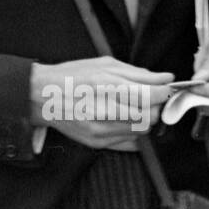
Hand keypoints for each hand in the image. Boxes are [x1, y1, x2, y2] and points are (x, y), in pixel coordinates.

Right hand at [30, 57, 173, 150]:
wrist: (41, 96)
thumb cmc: (72, 76)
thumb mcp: (104, 65)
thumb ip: (139, 73)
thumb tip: (166, 78)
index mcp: (107, 85)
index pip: (152, 95)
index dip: (165, 92)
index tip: (167, 88)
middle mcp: (104, 110)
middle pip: (151, 115)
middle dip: (156, 106)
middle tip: (150, 97)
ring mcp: (101, 130)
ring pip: (143, 130)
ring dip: (145, 119)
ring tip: (133, 107)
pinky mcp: (97, 143)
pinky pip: (130, 143)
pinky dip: (134, 131)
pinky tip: (123, 119)